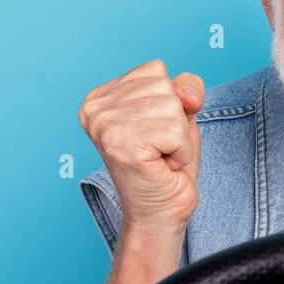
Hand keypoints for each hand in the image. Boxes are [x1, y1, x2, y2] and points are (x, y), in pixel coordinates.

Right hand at [79, 59, 203, 235]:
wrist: (160, 213)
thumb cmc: (167, 165)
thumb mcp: (180, 115)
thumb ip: (185, 88)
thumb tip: (188, 94)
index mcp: (100, 96)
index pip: (156, 70)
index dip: (170, 102)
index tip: (153, 132)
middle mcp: (95, 108)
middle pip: (165, 86)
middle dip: (175, 121)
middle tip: (158, 149)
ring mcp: (104, 126)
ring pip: (173, 108)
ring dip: (179, 138)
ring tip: (159, 157)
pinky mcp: (121, 145)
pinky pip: (176, 132)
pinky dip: (180, 153)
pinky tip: (161, 166)